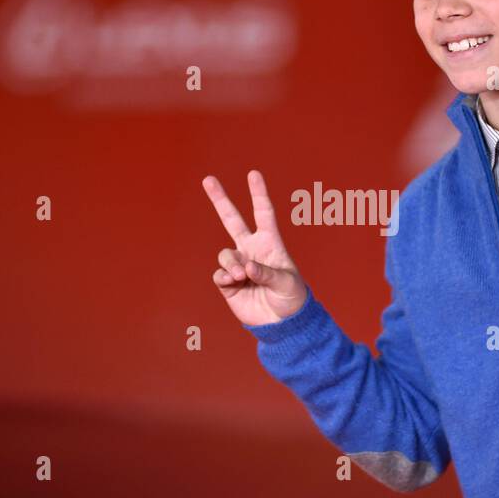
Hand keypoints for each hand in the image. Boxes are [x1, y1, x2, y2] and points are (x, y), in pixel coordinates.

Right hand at [202, 169, 307, 325]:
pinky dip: (225, 277)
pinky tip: (234, 283)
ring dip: (231, 264)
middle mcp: (251, 249)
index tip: (253, 174)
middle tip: (208, 179)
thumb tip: (245, 267)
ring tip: (240, 276)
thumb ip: (266, 272)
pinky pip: (219, 274)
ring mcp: (238, 265)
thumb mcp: (286, 283)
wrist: (281, 323)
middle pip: (232, 219)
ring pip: (225, 254)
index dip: (258, 193)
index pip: (263, 213)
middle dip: (220, 199)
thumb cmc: (291, 298)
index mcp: (270, 243)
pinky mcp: (228, 283)